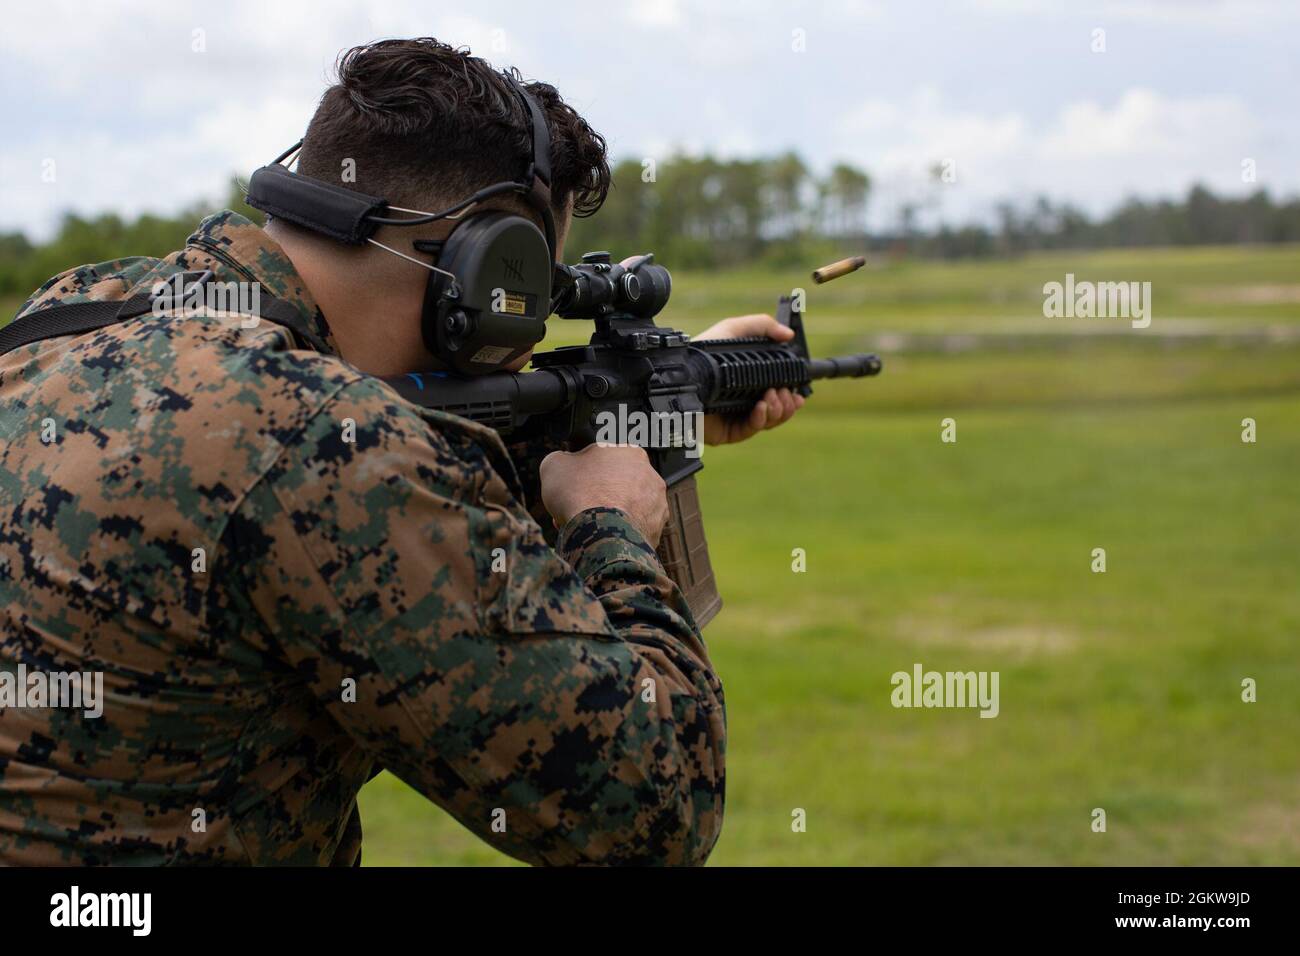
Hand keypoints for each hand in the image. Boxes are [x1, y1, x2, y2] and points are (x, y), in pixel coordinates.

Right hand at [540, 444, 668, 545]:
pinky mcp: (655, 529)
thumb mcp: (553, 466)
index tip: (573, 486)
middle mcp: (650, 476)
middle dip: (595, 496)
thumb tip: (561, 464)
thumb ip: (559, 459)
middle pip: (615, 485)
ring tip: (585, 525)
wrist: (600, 534)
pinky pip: (631, 530)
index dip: (583, 474)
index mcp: (629, 452)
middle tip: (576, 507)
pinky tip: (599, 537)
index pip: (603, 459)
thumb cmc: (581, 496)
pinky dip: (616, 533)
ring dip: (606, 515)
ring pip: (625, 508)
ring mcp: (656, 504)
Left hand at [695, 313, 805, 444]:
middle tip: (784, 393)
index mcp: (750, 382)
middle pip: (779, 410)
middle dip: (787, 403)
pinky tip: (761, 407)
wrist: (682, 375)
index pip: (779, 393)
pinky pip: (752, 430)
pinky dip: (761, 419)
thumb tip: (788, 334)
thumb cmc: (702, 351)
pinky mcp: (727, 431)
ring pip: (769, 422)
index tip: (799, 391)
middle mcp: (746, 401)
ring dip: (778, 411)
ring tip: (772, 397)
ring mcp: (737, 417)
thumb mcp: (734, 329)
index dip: (792, 395)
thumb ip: (762, 326)